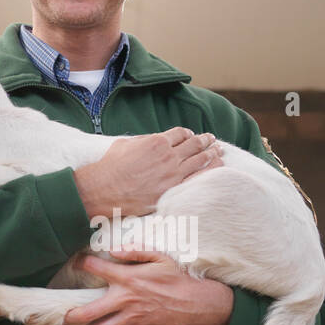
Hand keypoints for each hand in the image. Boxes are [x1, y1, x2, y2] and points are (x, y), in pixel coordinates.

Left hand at [59, 250, 233, 324]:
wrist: (192, 304)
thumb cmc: (174, 278)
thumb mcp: (159, 256)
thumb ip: (135, 250)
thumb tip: (113, 248)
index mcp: (128, 278)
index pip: (97, 269)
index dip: (83, 263)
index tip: (76, 262)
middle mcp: (124, 300)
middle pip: (88, 312)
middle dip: (71, 316)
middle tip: (60, 314)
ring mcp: (128, 318)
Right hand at [74, 128, 221, 218]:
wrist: (104, 189)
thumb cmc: (110, 167)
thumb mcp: (125, 144)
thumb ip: (142, 141)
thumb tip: (150, 140)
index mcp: (157, 141)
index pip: (180, 133)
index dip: (187, 134)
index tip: (191, 136)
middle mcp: (168, 156)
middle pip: (194, 145)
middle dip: (205, 141)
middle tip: (212, 139)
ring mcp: (173, 174)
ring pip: (200, 160)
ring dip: (212, 154)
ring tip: (219, 151)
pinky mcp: (172, 190)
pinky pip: (197, 179)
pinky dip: (209, 172)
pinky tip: (217, 168)